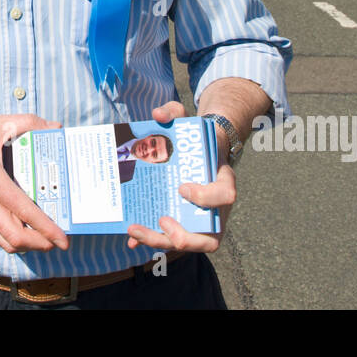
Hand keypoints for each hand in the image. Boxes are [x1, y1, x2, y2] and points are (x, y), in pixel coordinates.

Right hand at [0, 114, 69, 254]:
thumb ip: (29, 123)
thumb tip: (56, 128)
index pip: (25, 213)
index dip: (48, 229)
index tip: (64, 240)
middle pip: (16, 238)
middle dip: (41, 244)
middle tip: (57, 240)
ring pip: (4, 242)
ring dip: (26, 244)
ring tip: (43, 237)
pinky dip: (11, 235)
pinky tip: (22, 224)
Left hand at [125, 100, 233, 253]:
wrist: (196, 152)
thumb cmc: (193, 139)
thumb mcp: (186, 119)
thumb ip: (173, 111)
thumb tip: (157, 115)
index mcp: (223, 181)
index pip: (225, 195)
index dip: (206, 197)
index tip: (181, 188)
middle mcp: (217, 209)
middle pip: (209, 237)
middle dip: (184, 235)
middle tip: (162, 220)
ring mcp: (202, 222)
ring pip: (190, 244)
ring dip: (162, 242)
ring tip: (135, 230)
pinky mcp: (186, 227)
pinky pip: (173, 241)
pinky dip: (152, 241)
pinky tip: (131, 238)